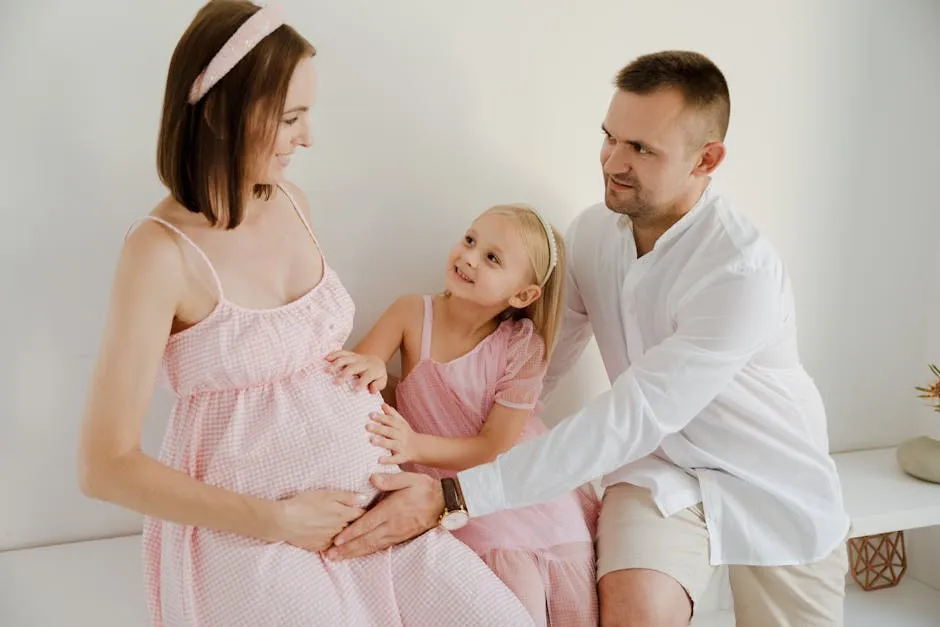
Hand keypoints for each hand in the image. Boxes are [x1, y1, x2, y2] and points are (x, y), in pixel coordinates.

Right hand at [274, 489, 368, 551]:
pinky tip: (335, 541)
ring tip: (347, 530)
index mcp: (343, 515)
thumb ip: (347, 497)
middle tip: (362, 521)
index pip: (363, 515)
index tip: (370, 510)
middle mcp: (339, 530)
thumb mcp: (327, 494)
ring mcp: (330, 540)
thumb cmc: (304, 503)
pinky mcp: (320, 547)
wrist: (284, 521)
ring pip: (344, 538)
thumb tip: (364, 498)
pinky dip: (335, 543)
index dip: (367, 512)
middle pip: (355, 528)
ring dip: (347, 535)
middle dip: (359, 524)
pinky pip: (332, 546)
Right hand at [325, 351, 387, 392]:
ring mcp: (356, 357)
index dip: (362, 382)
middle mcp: (364, 362)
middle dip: (345, 374)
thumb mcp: (382, 381)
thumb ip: (378, 385)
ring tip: (327, 370)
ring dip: (336, 364)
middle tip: (336, 382)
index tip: (355, 390)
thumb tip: (372, 389)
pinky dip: (333, 355)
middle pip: (354, 367)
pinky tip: (326, 359)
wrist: (375, 361)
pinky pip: (342, 352)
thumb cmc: (377, 375)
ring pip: (346, 358)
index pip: (367, 376)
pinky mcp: (350, 354)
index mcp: (372, 370)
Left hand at [326, 472, 443, 559]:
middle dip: (347, 548)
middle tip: (330, 555)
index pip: (368, 523)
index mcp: (392, 509)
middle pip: (366, 539)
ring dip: (354, 553)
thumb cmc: (425, 488)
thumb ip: (390, 479)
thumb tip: (372, 478)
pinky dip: (367, 552)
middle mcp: (393, 525)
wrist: (444, 503)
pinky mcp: (401, 537)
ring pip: (372, 546)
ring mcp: (397, 533)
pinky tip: (358, 554)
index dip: (351, 533)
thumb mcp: (409, 478)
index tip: (337, 540)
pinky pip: (381, 547)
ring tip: (338, 558)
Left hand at [367, 404, 421, 463]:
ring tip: (372, 440)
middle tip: (367, 427)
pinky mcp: (402, 458)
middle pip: (390, 432)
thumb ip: (392, 414)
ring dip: (382, 442)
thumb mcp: (401, 423)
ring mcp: (402, 447)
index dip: (381, 417)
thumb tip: (382, 404)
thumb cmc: (405, 434)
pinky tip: (379, 460)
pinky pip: (395, 459)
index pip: (391, 421)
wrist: (419, 448)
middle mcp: (402, 436)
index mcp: (401, 426)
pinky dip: (388, 460)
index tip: (370, 415)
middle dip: (379, 429)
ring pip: (392, 444)